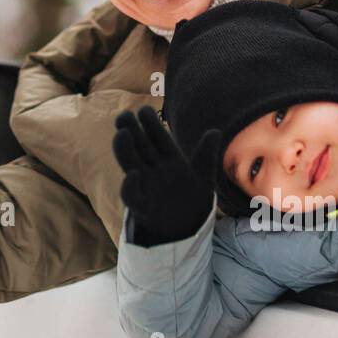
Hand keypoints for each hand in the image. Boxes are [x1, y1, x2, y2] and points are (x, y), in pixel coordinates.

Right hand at [112, 106, 221, 245]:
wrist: (188, 227)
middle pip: (139, 146)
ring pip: (130, 164)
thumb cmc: (192, 198)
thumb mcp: (203, 175)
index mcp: (168, 159)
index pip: (157, 137)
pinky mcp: (142, 206)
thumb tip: (215, 132)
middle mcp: (153, 169)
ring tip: (122, 135)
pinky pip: (132, 195)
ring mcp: (146, 186)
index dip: (150, 124)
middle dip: (131, 130)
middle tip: (124, 115)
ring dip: (124, 150)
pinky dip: (130, 186)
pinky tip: (132, 175)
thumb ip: (206, 154)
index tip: (143, 109)